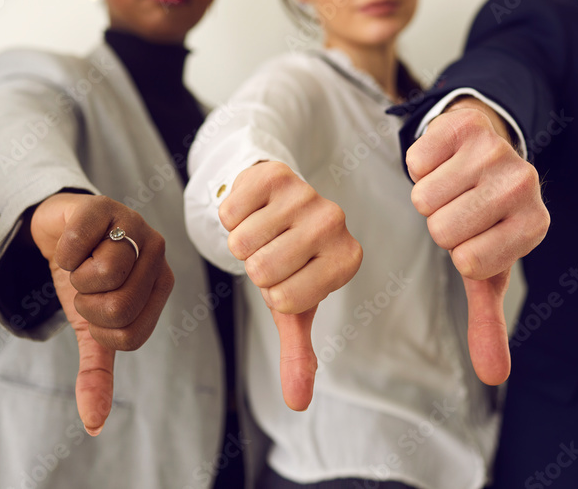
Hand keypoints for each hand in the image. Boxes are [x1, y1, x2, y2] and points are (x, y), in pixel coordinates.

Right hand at [30, 192, 172, 434]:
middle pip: (118, 307)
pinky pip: (76, 245)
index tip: (93, 311)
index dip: (99, 332)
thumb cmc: (85, 278)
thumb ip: (97, 372)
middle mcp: (157, 253)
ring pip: (102, 274)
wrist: (60, 230)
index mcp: (161, 285)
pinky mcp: (103, 206)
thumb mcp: (90, 328)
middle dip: (86, 304)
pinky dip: (61, 251)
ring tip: (79, 262)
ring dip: (74, 275)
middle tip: (84, 286)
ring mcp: (133, 225)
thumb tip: (93, 425)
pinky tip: (70, 242)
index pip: (129, 335)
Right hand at [219, 161, 361, 410]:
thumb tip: (297, 405)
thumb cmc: (289, 259)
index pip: (285, 298)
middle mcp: (335, 224)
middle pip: (262, 269)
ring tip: (262, 230)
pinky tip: (251, 208)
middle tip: (270, 250)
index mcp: (347, 261)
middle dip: (254, 265)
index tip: (286, 274)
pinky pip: (231, 211)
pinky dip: (230, 215)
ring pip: (243, 241)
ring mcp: (307, 194)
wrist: (276, 201)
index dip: (273, 291)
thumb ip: (298, 354)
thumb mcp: (293, 306)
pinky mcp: (277, 173)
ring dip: (241, 240)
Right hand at [406, 99, 548, 385]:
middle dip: (440, 223)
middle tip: (460, 209)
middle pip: (442, 227)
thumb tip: (492, 377)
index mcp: (535, 224)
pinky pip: (416, 159)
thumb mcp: (488, 268)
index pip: (468, 259)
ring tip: (452, 185)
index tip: (475, 237)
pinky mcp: (466, 124)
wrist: (488, 149)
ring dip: (428, 194)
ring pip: (425, 195)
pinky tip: (443, 160)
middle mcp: (524, 184)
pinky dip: (420, 165)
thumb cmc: (485, 219)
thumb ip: (488, 321)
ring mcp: (497, 150)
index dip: (459, 252)